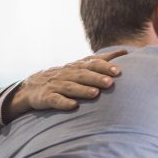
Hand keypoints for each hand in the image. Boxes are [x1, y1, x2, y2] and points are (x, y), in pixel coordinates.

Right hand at [3, 49, 127, 122]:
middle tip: (111, 82)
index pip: (91, 64)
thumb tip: (125, 51)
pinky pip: (55, 100)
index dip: (104, 66)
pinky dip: (64, 103)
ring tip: (95, 94)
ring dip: (83, 90)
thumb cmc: (64, 77)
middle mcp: (67, 74)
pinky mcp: (46, 98)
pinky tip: (73, 106)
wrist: (31, 87)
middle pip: (83, 75)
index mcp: (76, 67)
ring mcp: (55, 86)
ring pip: (70, 87)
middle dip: (97, 78)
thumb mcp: (81, 67)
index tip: (118, 70)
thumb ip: (102, 60)